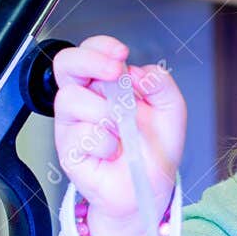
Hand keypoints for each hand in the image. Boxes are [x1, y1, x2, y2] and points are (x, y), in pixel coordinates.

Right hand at [52, 35, 185, 235]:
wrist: (149, 189)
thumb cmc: (153, 151)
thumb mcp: (171, 111)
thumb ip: (161, 84)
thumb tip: (138, 71)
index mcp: (105, 85)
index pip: (91, 52)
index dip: (101, 46)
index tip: (122, 53)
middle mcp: (85, 99)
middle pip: (65, 64)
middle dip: (89, 61)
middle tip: (115, 73)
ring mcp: (73, 124)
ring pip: (72, 99)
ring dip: (106, 113)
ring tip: (122, 130)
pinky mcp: (68, 149)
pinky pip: (82, 134)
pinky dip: (106, 143)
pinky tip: (113, 152)